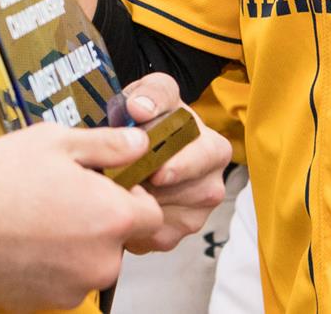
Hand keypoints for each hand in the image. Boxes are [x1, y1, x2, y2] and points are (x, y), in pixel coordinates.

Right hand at [0, 123, 162, 310]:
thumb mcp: (57, 142)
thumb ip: (108, 145)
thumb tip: (138, 145)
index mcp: (112, 218)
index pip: (151, 216)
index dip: (132, 198)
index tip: (108, 187)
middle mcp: (101, 260)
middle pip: (118, 242)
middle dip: (99, 222)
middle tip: (62, 199)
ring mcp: (74, 287)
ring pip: (89, 263)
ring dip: (74, 246)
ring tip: (36, 220)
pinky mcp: (46, 304)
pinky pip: (61, 282)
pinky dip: (49, 266)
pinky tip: (22, 242)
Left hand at [119, 72, 232, 253]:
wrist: (135, 145)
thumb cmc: (148, 117)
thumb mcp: (151, 93)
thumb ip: (151, 94)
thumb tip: (141, 109)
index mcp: (214, 149)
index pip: (206, 159)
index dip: (181, 166)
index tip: (158, 172)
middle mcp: (212, 185)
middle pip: (185, 194)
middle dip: (153, 188)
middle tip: (126, 181)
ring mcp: (196, 214)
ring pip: (166, 216)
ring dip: (139, 204)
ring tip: (116, 185)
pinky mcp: (176, 235)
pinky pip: (153, 236)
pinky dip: (133, 224)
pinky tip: (120, 203)